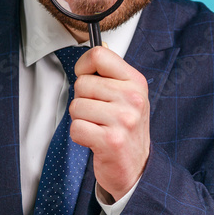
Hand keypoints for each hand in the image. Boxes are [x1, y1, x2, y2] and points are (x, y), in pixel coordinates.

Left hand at [69, 41, 150, 201]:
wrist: (137, 168)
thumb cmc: (127, 130)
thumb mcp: (128, 96)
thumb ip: (112, 73)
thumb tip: (97, 47)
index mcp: (136, 82)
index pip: (99, 55)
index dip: (84, 66)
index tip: (87, 77)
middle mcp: (133, 99)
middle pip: (82, 84)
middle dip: (82, 100)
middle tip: (98, 113)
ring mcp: (123, 120)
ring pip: (76, 106)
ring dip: (81, 119)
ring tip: (98, 127)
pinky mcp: (111, 141)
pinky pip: (76, 128)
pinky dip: (80, 136)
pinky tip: (95, 140)